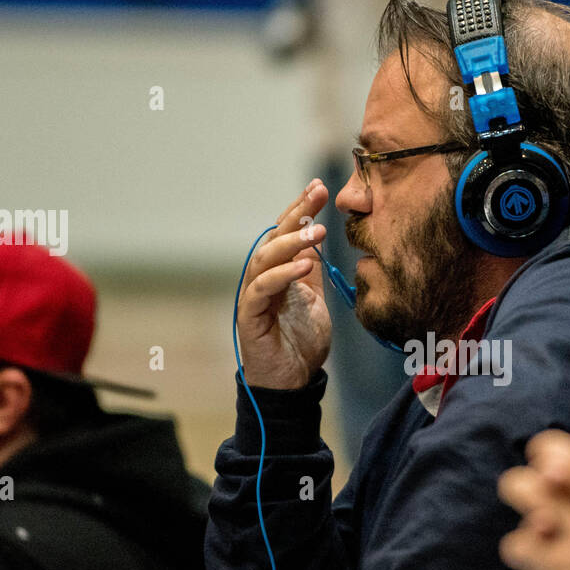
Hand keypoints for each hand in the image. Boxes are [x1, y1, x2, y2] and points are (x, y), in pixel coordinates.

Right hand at [235, 179, 333, 388]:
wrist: (293, 382)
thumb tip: (319, 240)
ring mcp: (253, 295)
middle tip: (318, 195)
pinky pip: (263, 289)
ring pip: (266, 258)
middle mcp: (262, 278)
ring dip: (291, 242)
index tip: (319, 187)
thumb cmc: (301, 343)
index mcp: (278, 271)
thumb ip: (314, 272)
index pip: (286, 233)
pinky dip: (281, 275)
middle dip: (296, 214)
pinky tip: (303, 266)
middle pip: (274, 238)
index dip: (300, 209)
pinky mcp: (250, 315)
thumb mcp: (316, 300)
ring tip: (317, 231)